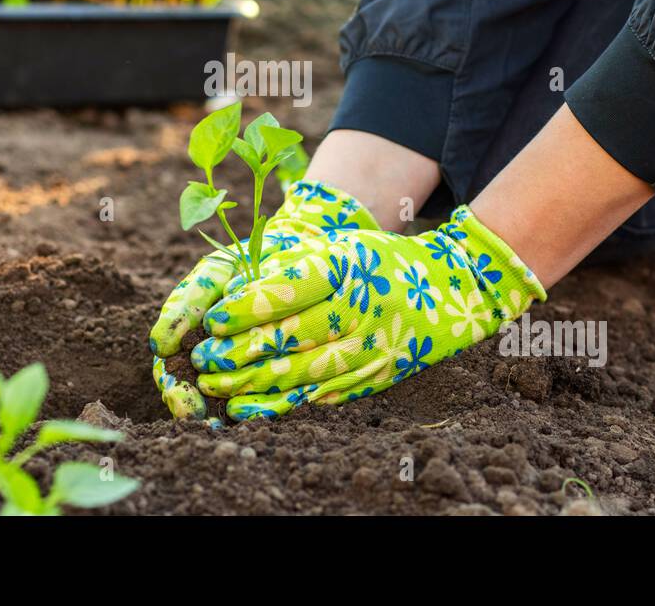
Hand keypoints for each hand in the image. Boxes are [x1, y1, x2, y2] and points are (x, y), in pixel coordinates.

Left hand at [189, 205, 545, 419]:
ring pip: (302, 372)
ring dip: (252, 382)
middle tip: (203, 358)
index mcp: (348, 267)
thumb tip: (231, 297)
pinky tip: (250, 405)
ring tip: (216, 384)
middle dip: (239, 351)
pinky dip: (282, 402)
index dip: (248, 307)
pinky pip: (322, 394)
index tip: (215, 320)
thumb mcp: (339, 248)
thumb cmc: (377, 261)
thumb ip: (290, 269)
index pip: (290, 290)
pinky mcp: (375, 377)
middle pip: (291, 336)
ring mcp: (371, 347)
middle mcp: (361, 309)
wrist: (451, 289)